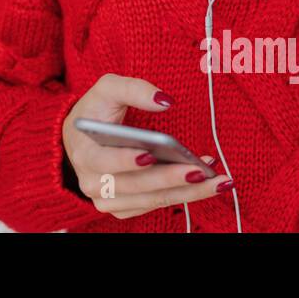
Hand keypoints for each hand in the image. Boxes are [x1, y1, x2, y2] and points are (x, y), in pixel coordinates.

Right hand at [62, 73, 230, 219]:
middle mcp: (92, 184)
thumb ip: (134, 89)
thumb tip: (165, 101)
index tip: (150, 155)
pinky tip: (206, 183)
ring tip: (215, 179)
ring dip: (186, 191)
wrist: (83, 138)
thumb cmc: (96, 111)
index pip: (104, 162)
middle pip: (135, 186)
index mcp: (84, 153)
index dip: (125, 161)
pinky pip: (157, 205)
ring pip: (152, 200)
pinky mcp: (124, 208)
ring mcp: (108, 200)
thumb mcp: (107, 89)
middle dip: (169, 178)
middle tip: (198, 170)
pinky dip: (183, 194)